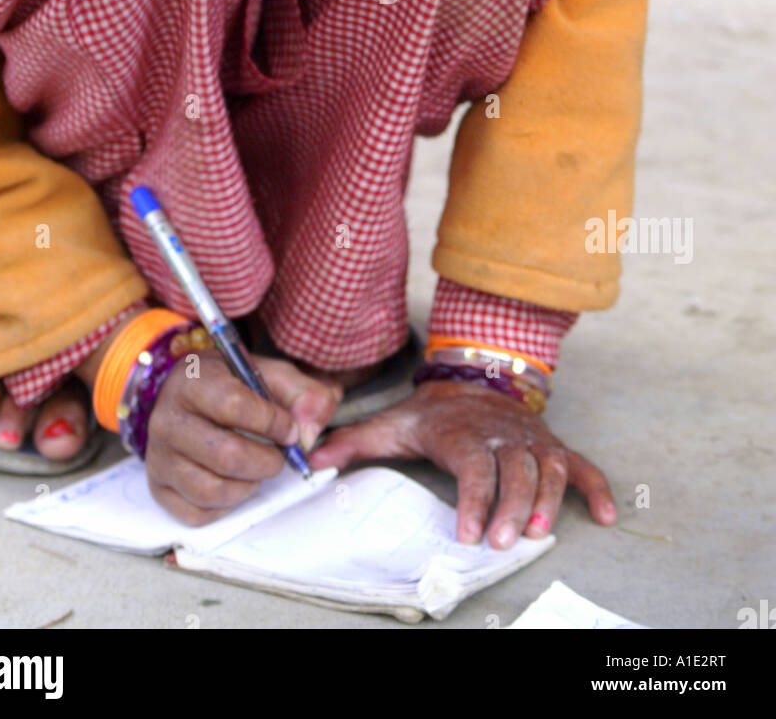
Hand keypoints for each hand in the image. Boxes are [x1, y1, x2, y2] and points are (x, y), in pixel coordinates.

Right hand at [144, 352, 341, 525]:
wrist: (189, 395)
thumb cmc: (233, 385)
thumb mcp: (270, 374)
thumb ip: (303, 395)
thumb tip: (307, 434)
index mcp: (193, 381)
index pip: (234, 405)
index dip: (272, 422)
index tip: (289, 429)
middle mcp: (166, 419)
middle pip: (225, 455)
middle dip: (266, 462)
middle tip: (278, 456)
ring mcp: (158, 457)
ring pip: (211, 490)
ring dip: (248, 486)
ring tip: (257, 469)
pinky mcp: (159, 488)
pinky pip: (198, 514)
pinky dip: (226, 506)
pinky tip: (234, 483)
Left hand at [310, 380, 615, 546]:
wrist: (470, 378)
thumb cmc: (430, 414)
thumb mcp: (390, 424)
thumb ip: (353, 443)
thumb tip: (313, 459)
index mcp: (462, 430)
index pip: (473, 464)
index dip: (474, 498)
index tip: (470, 532)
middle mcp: (502, 432)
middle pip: (516, 470)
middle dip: (512, 507)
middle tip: (504, 543)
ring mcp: (531, 438)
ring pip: (549, 468)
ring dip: (549, 500)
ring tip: (540, 534)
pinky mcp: (552, 444)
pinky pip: (582, 465)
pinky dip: (598, 488)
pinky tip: (608, 516)